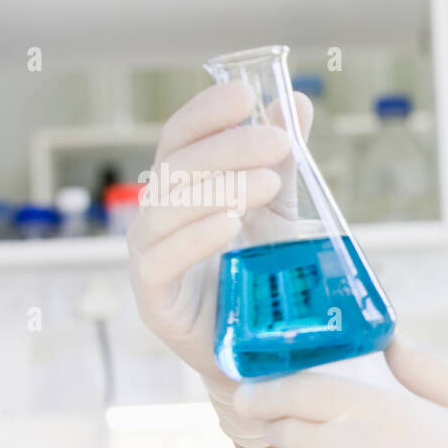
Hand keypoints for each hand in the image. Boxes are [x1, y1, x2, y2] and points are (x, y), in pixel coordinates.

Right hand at [127, 82, 311, 446]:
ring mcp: (151, 260)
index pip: (182, 139)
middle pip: (177, 169)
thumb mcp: (281, 213)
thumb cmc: (262, 278)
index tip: (244, 91)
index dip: (207, 112)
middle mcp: (159, 220)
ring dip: (219, 188)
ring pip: (167, 210)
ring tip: (268, 182)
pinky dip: (194, 239)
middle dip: (228, 149)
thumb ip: (284, 160)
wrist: (265, 356)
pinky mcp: (156, 303)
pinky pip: (161, 263)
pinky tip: (229, 225)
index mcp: (184, 191)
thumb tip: (295, 101)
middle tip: (277, 142)